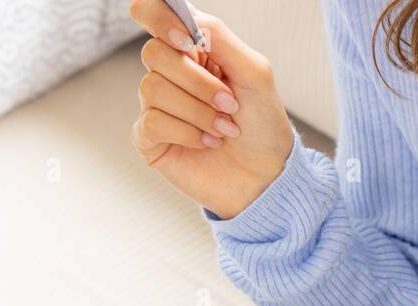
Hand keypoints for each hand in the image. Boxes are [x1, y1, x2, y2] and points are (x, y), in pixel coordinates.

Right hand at [128, 1, 293, 218]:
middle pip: (154, 53)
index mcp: (192, 48)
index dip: (159, 16)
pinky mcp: (150, 139)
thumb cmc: (262, 125)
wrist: (267, 177)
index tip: (187, 40)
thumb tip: (186, 20)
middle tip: (230, 104)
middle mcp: (169, 73)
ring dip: (198, 111)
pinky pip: (151, 121)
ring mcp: (156, 105)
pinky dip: (187, 132)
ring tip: (225, 129)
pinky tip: (207, 143)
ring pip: (152, 88)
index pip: (152, 12)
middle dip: (197, 82)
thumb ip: (220, 37)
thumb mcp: (254, 73)